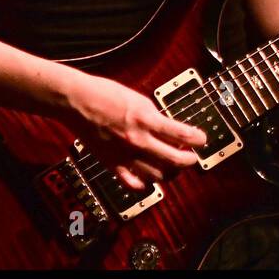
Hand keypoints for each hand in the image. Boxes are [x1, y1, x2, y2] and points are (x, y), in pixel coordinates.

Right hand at [64, 73, 206, 190]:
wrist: (77, 101)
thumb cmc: (104, 94)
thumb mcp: (138, 99)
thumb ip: (154, 116)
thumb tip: (168, 129)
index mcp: (147, 120)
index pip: (182, 134)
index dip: (198, 139)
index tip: (201, 139)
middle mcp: (138, 140)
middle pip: (175, 160)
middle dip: (189, 160)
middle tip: (192, 157)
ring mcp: (125, 154)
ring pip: (157, 175)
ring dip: (170, 172)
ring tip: (172, 167)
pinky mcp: (112, 164)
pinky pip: (133, 184)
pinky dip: (145, 185)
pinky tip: (149, 178)